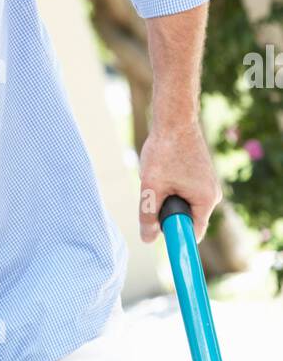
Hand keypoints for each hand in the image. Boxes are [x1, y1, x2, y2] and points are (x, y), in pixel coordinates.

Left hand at [138, 120, 221, 243]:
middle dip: (167, 213)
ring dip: (166, 198)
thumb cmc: (164, 151)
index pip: (193, 233)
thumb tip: (147, 239)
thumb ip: (148, 215)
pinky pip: (184, 193)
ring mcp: (208, 185)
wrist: (174, 120)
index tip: (160, 236)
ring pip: (183, 205)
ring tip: (158, 178)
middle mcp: (213, 195)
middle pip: (186, 219)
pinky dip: (171, 188)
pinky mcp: (201, 177)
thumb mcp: (151, 187)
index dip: (175, 237)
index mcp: (206, 201)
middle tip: (153, 194)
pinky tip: (163, 171)